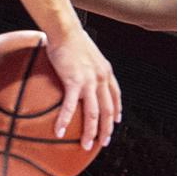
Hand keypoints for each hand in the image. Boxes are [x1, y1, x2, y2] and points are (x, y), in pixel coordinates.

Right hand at [43, 27, 120, 150]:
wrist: (65, 29)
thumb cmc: (72, 38)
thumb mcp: (87, 53)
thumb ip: (87, 65)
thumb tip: (80, 69)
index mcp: (105, 72)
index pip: (116, 96)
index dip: (117, 111)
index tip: (116, 122)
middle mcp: (101, 79)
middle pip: (108, 111)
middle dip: (107, 130)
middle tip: (102, 143)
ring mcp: (89, 82)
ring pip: (94, 114)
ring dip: (91, 133)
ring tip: (86, 145)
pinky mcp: (74, 82)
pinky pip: (70, 107)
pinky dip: (65, 121)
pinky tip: (59, 132)